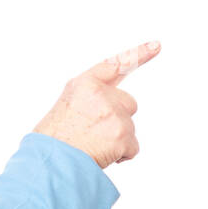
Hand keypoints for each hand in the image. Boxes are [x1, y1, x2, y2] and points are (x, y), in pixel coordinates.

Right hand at [33, 41, 159, 168]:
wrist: (51, 163)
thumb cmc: (54, 139)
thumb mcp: (66, 106)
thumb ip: (90, 98)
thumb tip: (109, 106)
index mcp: (84, 84)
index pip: (116, 64)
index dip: (139, 54)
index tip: (156, 45)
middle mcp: (101, 95)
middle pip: (129, 103)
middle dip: (118, 118)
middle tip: (95, 133)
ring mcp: (113, 114)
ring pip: (130, 127)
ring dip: (117, 139)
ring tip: (93, 146)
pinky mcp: (122, 135)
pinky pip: (133, 147)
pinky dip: (122, 154)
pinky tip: (102, 156)